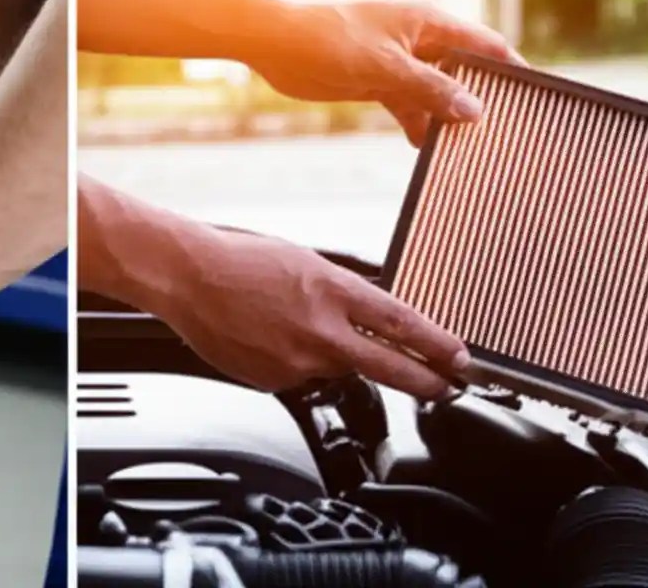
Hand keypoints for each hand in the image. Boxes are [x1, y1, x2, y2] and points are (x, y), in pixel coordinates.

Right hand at [155, 227, 467, 397]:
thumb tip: (371, 316)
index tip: (460, 357)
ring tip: (293, 325)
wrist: (187, 277)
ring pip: (336, 370)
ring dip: (333, 356)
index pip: (401, 323)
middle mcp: (319, 331)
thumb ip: (341, 294)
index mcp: (331, 291)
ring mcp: (295, 361)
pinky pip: (299, 377)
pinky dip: (295, 361)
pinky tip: (269, 336)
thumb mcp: (306, 262)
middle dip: (426, 382)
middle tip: (447, 387)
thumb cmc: (239, 259)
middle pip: (389, 368)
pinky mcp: (272, 381)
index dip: (438, 344)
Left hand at [254, 0, 524, 145]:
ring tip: (465, 150)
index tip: (531, 100)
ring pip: (433, 90)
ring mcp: (396, 58)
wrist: (272, 39)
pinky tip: (425, 146)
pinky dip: (416, 120)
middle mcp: (418, 37)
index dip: (510, 71)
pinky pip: (406, 100)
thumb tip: (476, 109)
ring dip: (444, 117)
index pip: (485, 45)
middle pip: (462, 70)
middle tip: (498, 137)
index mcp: (429, 21)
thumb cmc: (328, 41)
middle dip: (477, 100)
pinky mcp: (373, 77)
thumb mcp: (386, 70)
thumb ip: (432, 90)